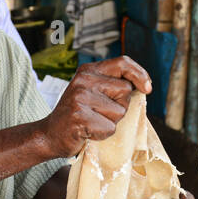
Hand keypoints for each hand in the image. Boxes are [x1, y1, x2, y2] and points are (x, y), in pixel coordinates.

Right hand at [38, 56, 152, 158]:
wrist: (49, 135)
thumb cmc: (76, 115)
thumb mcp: (91, 91)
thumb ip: (111, 85)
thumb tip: (143, 86)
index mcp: (88, 70)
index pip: (122, 63)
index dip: (139, 74)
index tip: (147, 88)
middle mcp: (84, 80)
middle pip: (125, 90)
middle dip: (120, 106)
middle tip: (98, 113)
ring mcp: (80, 98)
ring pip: (120, 111)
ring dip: (110, 122)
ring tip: (92, 122)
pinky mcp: (80, 117)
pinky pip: (110, 127)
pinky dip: (102, 134)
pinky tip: (87, 131)